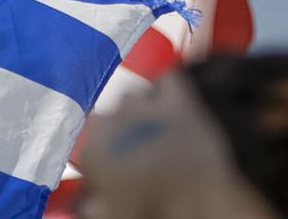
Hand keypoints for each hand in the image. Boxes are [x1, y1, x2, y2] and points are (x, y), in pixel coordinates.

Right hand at [77, 73, 278, 218]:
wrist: (198, 201)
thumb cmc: (150, 208)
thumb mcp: (114, 210)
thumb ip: (97, 201)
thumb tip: (94, 202)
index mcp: (93, 148)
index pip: (89, 146)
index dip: (103, 159)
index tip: (115, 172)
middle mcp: (110, 119)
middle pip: (108, 119)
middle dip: (121, 131)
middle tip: (138, 153)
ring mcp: (143, 106)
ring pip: (133, 98)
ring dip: (141, 111)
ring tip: (157, 129)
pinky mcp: (177, 99)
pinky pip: (167, 82)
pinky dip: (167, 89)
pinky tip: (172, 102)